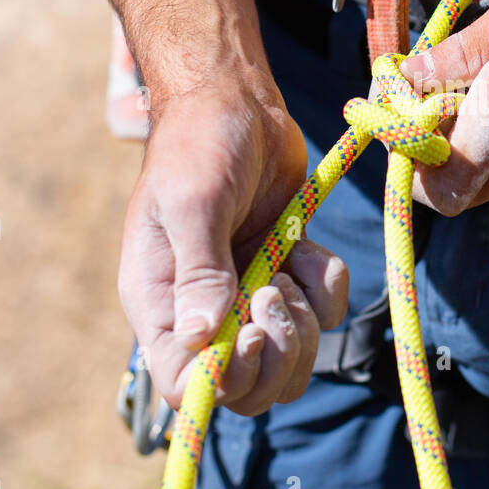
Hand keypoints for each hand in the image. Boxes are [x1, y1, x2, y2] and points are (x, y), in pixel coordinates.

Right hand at [117, 77, 349, 414]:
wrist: (235, 99)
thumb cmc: (198, 143)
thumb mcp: (193, 202)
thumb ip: (200, 270)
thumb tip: (205, 339)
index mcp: (162, 305)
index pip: (185, 385)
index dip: (225, 381)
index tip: (252, 333)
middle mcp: (203, 312)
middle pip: (247, 389)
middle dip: (277, 356)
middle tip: (275, 293)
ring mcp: (248, 295)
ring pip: (291, 361)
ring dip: (305, 323)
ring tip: (288, 266)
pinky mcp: (288, 271)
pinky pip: (323, 310)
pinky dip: (326, 284)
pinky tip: (306, 245)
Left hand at [399, 0, 488, 214]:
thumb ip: (459, 50)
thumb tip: (405, 78)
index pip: (434, 175)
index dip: (399, 147)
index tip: (389, 103)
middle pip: (446, 188)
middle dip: (417, 152)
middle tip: (411, 100)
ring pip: (474, 181)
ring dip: (449, 148)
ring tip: (449, 91)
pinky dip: (482, 144)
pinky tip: (487, 97)